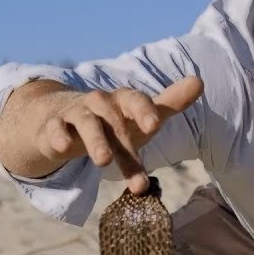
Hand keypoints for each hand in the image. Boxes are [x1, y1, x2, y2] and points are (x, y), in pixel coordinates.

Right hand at [37, 75, 203, 193]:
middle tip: (136, 173)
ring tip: (104, 162)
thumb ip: (169, 104)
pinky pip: (54, 130)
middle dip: (125, 145)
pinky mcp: (53, 128)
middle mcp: (99, 103)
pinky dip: (57, 137)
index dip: (144, 111)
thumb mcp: (139, 116)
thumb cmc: (112, 121)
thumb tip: (200, 81)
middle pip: (113, 121)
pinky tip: (63, 148)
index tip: (154, 125)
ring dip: (95, 141)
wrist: (62, 118)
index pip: (135, 101)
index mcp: (122, 100)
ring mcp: (75, 114)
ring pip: (86, 123)